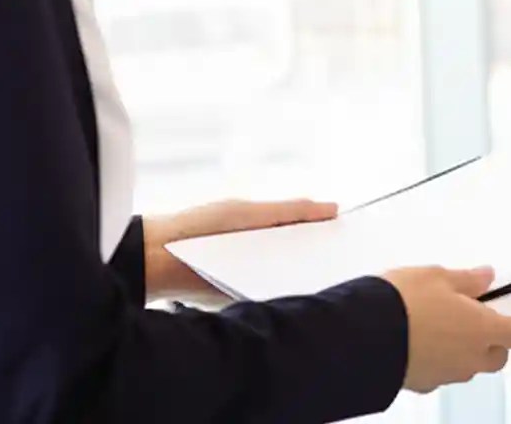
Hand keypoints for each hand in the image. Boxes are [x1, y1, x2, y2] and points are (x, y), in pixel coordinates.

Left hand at [143, 198, 337, 300]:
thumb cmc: (198, 229)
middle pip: (300, 260)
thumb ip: (290, 211)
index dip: (331, 237)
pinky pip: (270, 299)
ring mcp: (250, 280)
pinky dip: (284, 295)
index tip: (356, 240)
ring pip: (287, 280)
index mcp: (264, 231)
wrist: (153, 261)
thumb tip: (333, 208)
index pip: (307, 235)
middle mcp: (260, 257)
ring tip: (329, 279)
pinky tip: (299, 294)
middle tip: (349, 263)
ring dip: (303, 279)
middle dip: (322, 260)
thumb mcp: (248, 213)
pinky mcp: (240, 302)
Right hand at [384, 266, 510, 392]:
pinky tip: (424, 339)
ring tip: (446, 322)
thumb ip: (466, 280)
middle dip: (497, 338)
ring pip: (469, 364)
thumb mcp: (436, 276)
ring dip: (467, 347)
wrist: (359, 337)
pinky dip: (441, 357)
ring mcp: (446, 374)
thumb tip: (486, 278)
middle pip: (498, 355)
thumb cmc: (401, 304)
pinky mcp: (422, 383)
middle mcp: (470, 358)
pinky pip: (442, 371)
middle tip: (482, 314)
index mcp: (483, 330)